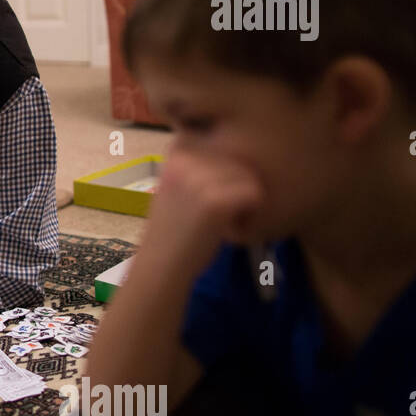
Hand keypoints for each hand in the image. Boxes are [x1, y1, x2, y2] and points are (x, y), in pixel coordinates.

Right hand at [144, 148, 265, 273]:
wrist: (160, 266)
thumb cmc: (172, 232)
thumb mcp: (177, 187)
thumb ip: (198, 167)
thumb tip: (237, 150)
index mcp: (177, 152)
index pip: (224, 148)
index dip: (224, 175)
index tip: (205, 199)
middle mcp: (186, 158)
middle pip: (239, 161)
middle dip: (236, 188)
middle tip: (215, 214)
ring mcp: (199, 178)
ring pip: (250, 177)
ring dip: (244, 201)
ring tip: (221, 220)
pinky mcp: (214, 199)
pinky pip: (254, 194)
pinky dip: (251, 214)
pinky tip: (229, 226)